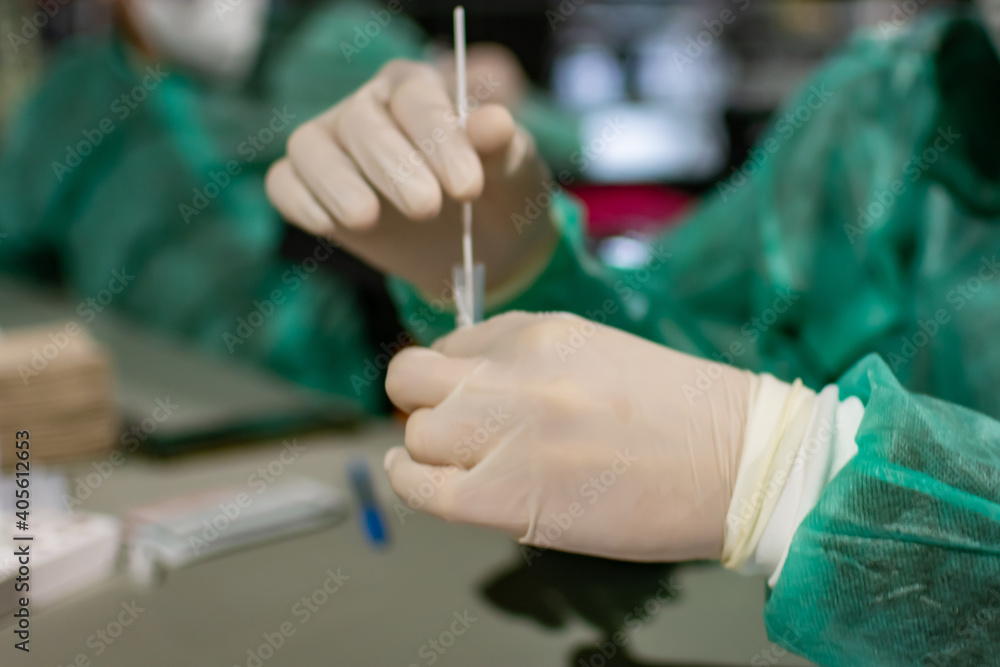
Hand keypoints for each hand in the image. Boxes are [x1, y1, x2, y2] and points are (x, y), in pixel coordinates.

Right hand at [265, 59, 556, 295]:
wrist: (479, 244)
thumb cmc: (496, 193)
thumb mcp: (513, 172)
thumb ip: (502, 147)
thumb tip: (494, 122)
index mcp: (416, 89)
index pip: (416, 101)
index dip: (438, 141)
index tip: (468, 187)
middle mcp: (367, 109)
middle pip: (362, 123)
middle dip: (392, 167)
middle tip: (427, 208)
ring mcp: (332, 146)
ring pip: (311, 147)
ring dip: (337, 183)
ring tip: (368, 218)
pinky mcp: (309, 187)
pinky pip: (284, 184)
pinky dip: (300, 201)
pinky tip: (330, 226)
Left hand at [383, 312, 754, 561]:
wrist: (738, 462)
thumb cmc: (681, 414)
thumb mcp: (597, 351)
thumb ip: (528, 359)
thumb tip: (470, 380)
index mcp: (538, 331)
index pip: (451, 343)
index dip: (448, 374)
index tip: (460, 394)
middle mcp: (513, 374)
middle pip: (411, 377)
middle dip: (416, 400)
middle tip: (438, 422)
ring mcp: (507, 432)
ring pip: (416, 432)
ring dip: (425, 448)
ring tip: (449, 461)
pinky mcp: (509, 494)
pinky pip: (422, 488)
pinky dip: (413, 482)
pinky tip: (426, 481)